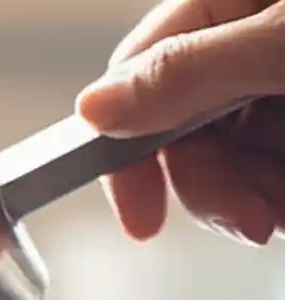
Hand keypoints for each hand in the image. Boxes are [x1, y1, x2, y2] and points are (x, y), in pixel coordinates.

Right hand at [76, 0, 284, 244]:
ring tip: (278, 213)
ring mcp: (277, 85)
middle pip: (184, 133)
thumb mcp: (281, 41)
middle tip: (244, 218)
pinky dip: (278, 201)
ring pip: (232, 164)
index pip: (140, 79)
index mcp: (226, 4)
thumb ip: (187, 71)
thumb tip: (92, 109)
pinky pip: (272, 177)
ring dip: (249, 202)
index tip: (140, 218)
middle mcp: (246, 44)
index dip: (129, 152)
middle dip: (208, 186)